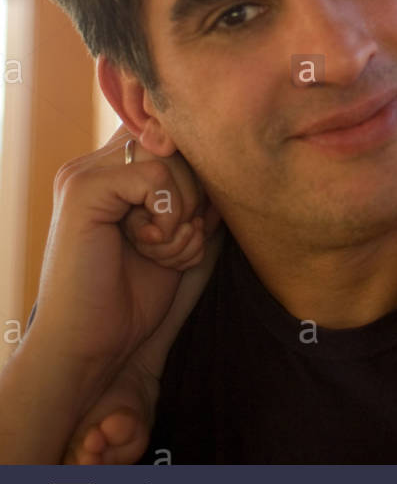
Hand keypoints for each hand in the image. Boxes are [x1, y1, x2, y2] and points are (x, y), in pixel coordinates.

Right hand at [31, 131, 209, 385]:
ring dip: (181, 217)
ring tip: (156, 252)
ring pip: (170, 159)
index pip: (172, 136)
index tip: (185, 224)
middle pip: (178, 145)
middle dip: (193, 201)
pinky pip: (156, 176)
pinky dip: (167, 219)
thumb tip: (225, 154)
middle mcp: (94, 164)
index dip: (196, 178)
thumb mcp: (176, 231)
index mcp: (112, 170)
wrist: (92, 347)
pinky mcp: (83, 189)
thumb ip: (192, 191)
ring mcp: (84, 174)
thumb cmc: (134, 296)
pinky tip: (146, 248)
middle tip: (169, 245)